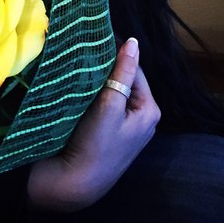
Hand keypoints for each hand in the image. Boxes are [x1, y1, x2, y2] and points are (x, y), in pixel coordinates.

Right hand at [27, 37, 159, 211]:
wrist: (74, 183)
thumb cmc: (95, 145)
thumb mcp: (110, 106)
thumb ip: (122, 73)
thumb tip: (133, 41)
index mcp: (149, 110)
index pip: (134, 69)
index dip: (115, 54)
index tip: (93, 39)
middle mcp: (141, 116)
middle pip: (123, 79)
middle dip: (106, 66)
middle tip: (84, 51)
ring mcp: (124, 125)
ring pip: (111, 90)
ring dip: (97, 79)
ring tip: (79, 65)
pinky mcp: (108, 130)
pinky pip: (103, 102)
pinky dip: (92, 93)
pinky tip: (78, 85)